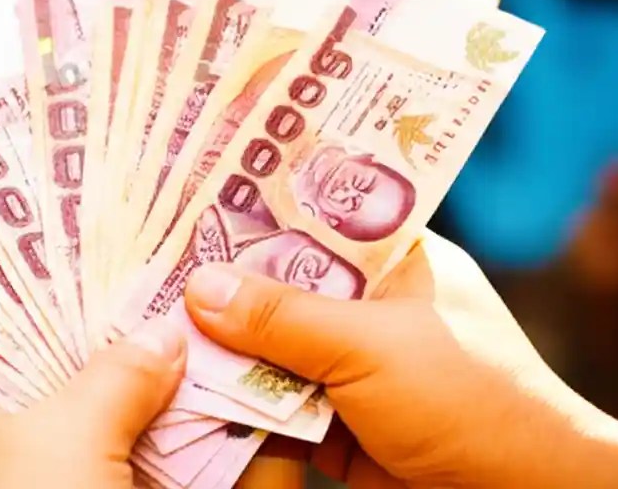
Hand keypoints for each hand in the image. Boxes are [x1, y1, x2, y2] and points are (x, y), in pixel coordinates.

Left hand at [0, 320, 186, 488]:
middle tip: (179, 321)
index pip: (11, 339)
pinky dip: (154, 460)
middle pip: (62, 388)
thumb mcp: (73, 437)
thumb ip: (118, 373)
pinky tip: (201, 435)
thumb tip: (161, 334)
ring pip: (98, 438)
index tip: (129, 281)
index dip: (72, 311)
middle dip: (124, 363)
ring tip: (201, 363)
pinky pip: (118, 477)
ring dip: (149, 413)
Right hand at [184, 230, 617, 488]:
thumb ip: (283, 318)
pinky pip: (271, 406)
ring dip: (220, 349)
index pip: (317, 214)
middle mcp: (369, 306)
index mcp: (396, 260)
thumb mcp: (372, 347)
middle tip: (147, 266)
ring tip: (148, 328)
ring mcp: (351, 366)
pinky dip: (234, 406)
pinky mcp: (335, 423)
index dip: (258, 205)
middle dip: (221, 284)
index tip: (191, 194)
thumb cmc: (471, 402)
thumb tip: (197, 288)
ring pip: (269, 348)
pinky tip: (180, 393)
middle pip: (280, 284)